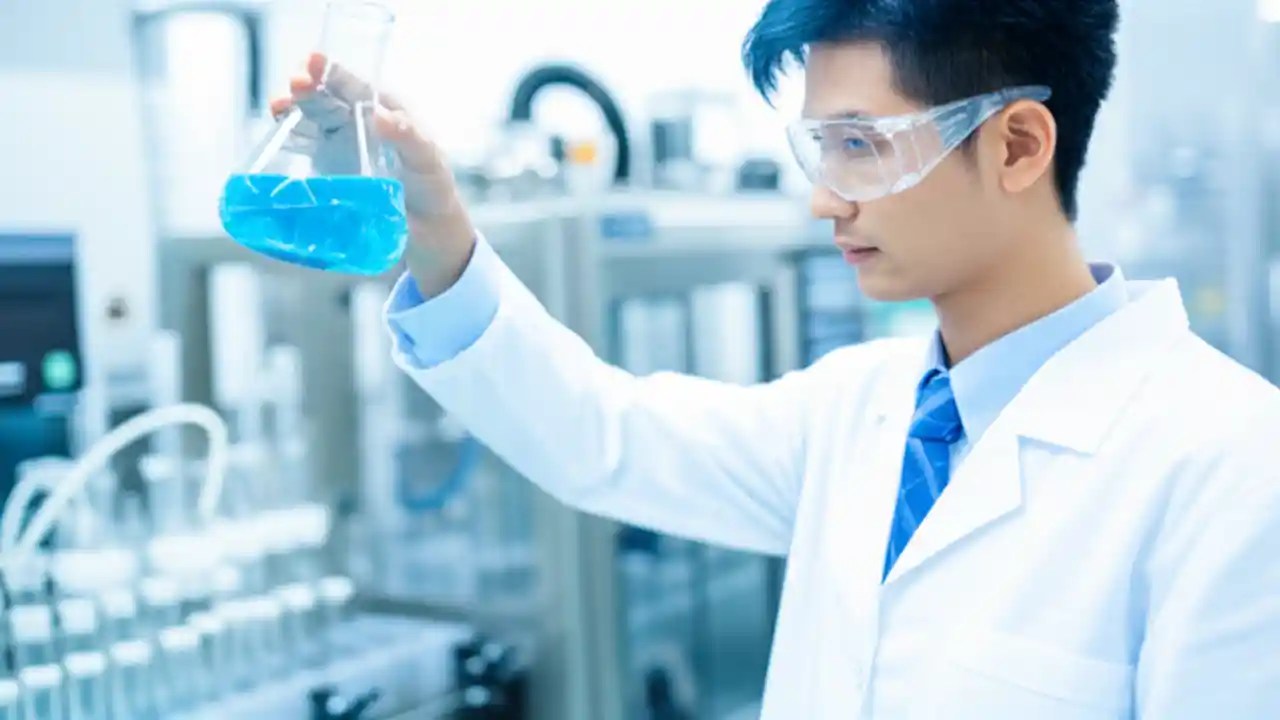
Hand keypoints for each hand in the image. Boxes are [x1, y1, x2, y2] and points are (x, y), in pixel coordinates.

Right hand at [271, 53, 476, 293]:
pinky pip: (303, 146)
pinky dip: (288, 137)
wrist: (427, 230)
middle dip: (307, 85)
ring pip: (310, 117)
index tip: (314, 62)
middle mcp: (358, 122)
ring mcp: (339, 143)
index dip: (333, 71)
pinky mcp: (326, 168)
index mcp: (384, 111)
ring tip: (279, 106)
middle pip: (326, 96)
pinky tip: (277, 134)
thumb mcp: (428, 160)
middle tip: (295, 84)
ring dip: (292, 108)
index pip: (355, 86)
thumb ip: (408, 137)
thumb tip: (379, 116)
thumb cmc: (432, 188)